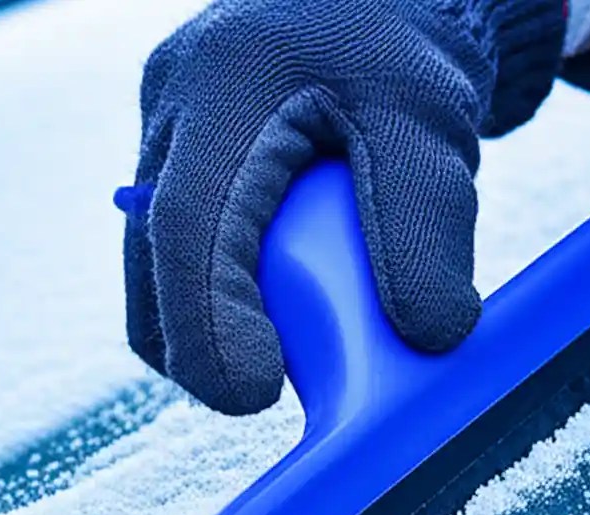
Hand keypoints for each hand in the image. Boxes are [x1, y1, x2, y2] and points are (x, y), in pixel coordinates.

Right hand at [117, 0, 563, 414]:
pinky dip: (224, 286)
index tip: (256, 394)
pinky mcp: (176, 158)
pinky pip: (181, 246)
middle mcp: (174, 108)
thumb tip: (429, 335)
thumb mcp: (432, 121)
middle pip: (157, 259)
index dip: (209, 321)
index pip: (191, 222)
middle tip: (275, 385)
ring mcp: (164, 133)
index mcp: (227, 84)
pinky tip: (280, 287)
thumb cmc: (402, 44)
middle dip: (204, 341)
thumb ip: (428, 224)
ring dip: (214, 315)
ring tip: (290, 328)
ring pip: (159, 262)